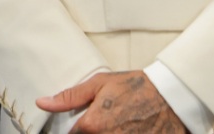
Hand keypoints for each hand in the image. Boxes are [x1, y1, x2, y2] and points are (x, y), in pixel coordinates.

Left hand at [36, 71, 186, 132]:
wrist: (171, 96)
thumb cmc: (137, 88)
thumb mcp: (101, 83)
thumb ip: (70, 96)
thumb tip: (43, 103)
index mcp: (92, 125)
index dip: (76, 130)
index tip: (86, 124)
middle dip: (91, 132)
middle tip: (106, 122)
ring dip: (106, 133)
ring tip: (118, 125)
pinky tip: (125, 130)